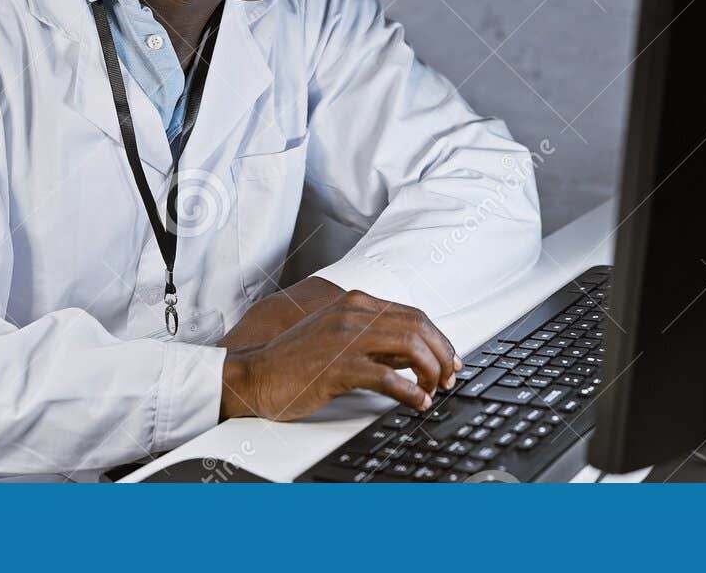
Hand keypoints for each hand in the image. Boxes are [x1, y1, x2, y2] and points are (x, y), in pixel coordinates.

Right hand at [219, 290, 461, 421]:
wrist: (254, 376)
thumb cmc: (294, 362)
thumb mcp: (338, 340)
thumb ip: (375, 342)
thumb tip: (416, 357)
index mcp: (355, 303)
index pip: (413, 314)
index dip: (440, 338)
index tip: (451, 360)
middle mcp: (352, 313)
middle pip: (418, 327)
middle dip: (442, 354)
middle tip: (449, 378)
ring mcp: (344, 338)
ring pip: (408, 346)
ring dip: (430, 371)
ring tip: (434, 391)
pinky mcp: (337, 366)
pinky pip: (386, 377)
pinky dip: (410, 391)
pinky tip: (417, 402)